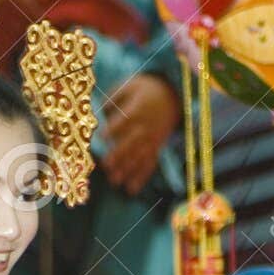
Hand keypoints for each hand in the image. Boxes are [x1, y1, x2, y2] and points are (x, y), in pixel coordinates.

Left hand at [102, 73, 180, 195]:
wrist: (174, 96)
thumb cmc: (146, 89)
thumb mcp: (131, 85)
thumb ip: (114, 96)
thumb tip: (99, 111)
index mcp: (139, 109)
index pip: (124, 120)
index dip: (113, 128)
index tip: (100, 137)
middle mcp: (146, 127)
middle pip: (131, 142)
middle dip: (119, 155)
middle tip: (106, 166)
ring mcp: (152, 140)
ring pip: (139, 157)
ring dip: (127, 170)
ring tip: (114, 181)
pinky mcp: (156, 148)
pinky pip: (150, 165)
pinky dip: (141, 178)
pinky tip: (131, 190)